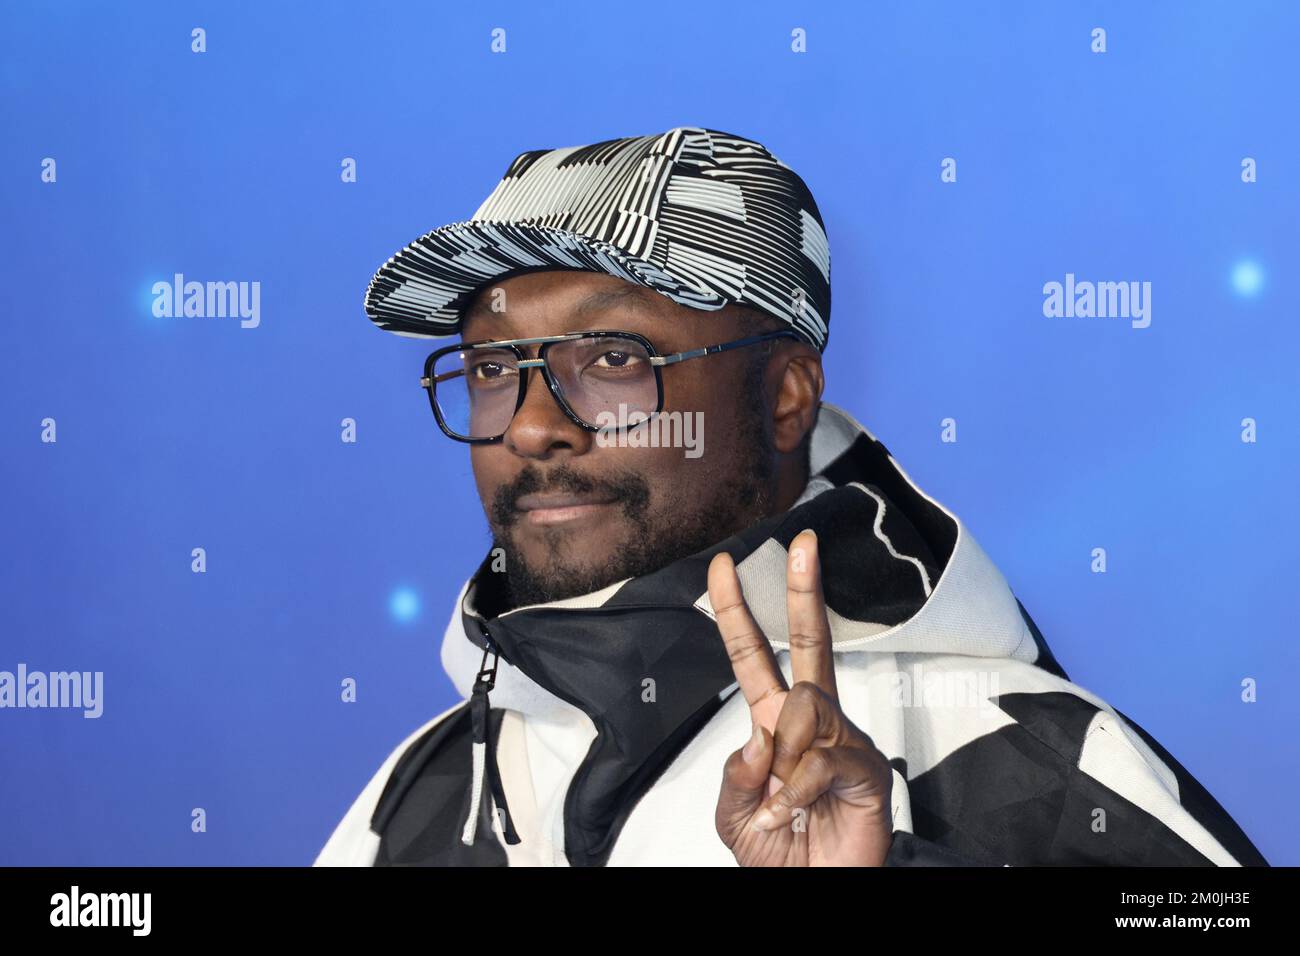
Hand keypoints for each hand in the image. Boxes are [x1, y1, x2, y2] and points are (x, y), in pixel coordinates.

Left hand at [708, 528, 894, 865]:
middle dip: (804, 590)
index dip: (735, 612)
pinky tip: (791, 814)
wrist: (817, 891)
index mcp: (773, 724)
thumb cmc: (781, 852)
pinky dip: (796, 791)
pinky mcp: (867, 769)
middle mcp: (811, 722)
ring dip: (782, 755)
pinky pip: (822, 758)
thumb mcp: (734, 816)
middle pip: (809, 642)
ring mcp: (843, 740)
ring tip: (782, 799)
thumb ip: (736, 776)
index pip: (753, 655)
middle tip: (801, 543)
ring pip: (806, 705)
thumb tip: (758, 736)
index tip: (721, 566)